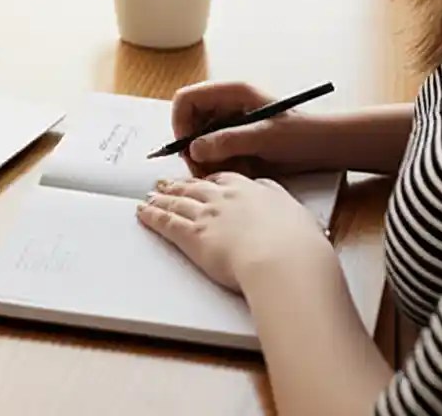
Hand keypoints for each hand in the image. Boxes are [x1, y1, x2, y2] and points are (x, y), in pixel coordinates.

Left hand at [135, 172, 334, 292]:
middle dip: (179, 186)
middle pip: (195, 187)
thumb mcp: (297, 214)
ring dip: (161, 199)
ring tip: (150, 196)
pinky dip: (152, 216)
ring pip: (177, 202)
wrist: (283, 260)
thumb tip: (279, 202)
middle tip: (165, 184)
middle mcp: (226, 198)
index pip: (224, 180)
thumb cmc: (297, 244)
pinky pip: (167, 222)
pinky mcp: (193, 236)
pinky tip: (143, 212)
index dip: (209, 182)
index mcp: (252, 190)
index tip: (202, 182)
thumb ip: (282, 204)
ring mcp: (207, 215)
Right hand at [171, 81, 328, 178]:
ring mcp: (231, 124)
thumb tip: (194, 149)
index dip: (180, 123)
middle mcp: (227, 106)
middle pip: (190, 124)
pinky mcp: (237, 142)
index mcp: (232, 93)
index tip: (187, 149)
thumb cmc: (302, 134)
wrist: (326, 148)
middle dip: (194, 149)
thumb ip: (228, 141)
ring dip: (209, 161)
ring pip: (201, 143)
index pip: (186, 99)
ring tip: (234, 172)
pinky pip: (215, 156)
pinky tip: (243, 172)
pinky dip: (222, 167)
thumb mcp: (265, 137)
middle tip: (206, 171)